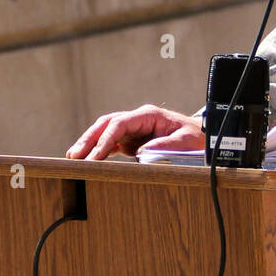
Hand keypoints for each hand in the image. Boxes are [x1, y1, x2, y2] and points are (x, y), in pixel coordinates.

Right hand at [66, 104, 202, 160]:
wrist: (200, 137)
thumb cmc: (194, 138)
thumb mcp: (185, 141)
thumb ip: (165, 146)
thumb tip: (142, 153)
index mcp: (148, 115)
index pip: (119, 123)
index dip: (105, 138)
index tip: (95, 154)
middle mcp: (137, 119)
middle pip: (107, 124)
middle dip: (89, 138)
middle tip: (75, 155)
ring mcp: (133, 129)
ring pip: (105, 132)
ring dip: (90, 144)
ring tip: (74, 157)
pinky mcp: (132, 140)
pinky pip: (111, 143)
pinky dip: (99, 151)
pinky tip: (88, 160)